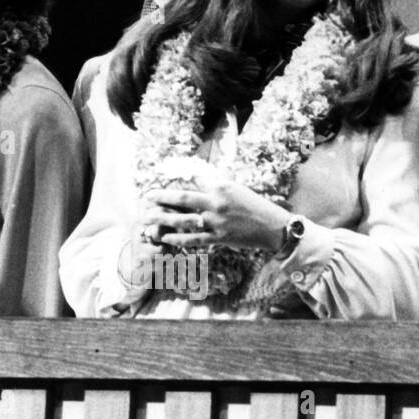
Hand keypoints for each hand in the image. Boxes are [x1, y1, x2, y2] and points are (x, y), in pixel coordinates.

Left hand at [140, 176, 287, 251]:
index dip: (177, 181)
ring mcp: (217, 221)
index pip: (193, 181)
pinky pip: (193, 238)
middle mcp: (217, 202)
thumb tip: (194, 180)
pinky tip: (164, 238)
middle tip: (146, 196)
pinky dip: (178, 238)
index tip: (161, 181)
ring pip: (184, 219)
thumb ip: (213, 186)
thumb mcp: (234, 189)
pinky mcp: (219, 237)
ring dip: (164, 218)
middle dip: (162, 196)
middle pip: (183, 197)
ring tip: (148, 218)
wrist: (272, 226)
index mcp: (221, 186)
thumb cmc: (253, 205)